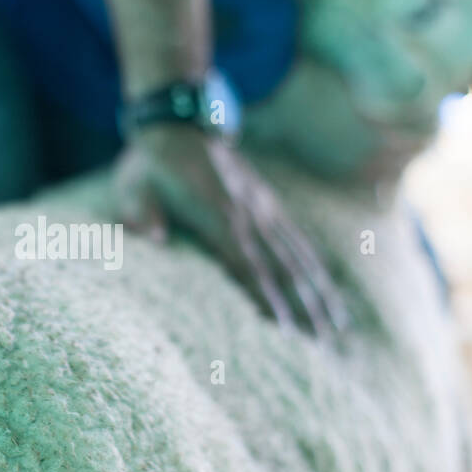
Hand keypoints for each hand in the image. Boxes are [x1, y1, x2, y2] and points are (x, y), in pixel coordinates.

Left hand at [113, 123, 348, 337]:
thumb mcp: (134, 185)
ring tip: (336, 332)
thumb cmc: (151, 162)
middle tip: (322, 350)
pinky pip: (299, 239)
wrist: (178, 120)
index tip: (286, 334)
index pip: (248, 265)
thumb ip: (142, 211)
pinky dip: (317, 268)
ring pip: (298, 257)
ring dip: (319, 295)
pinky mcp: (269, 203)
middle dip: (305, 310)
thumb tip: (154, 238)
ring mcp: (264, 207)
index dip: (267, 300)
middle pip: (283, 269)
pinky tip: (331, 291)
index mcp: (218, 214)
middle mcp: (250, 213)